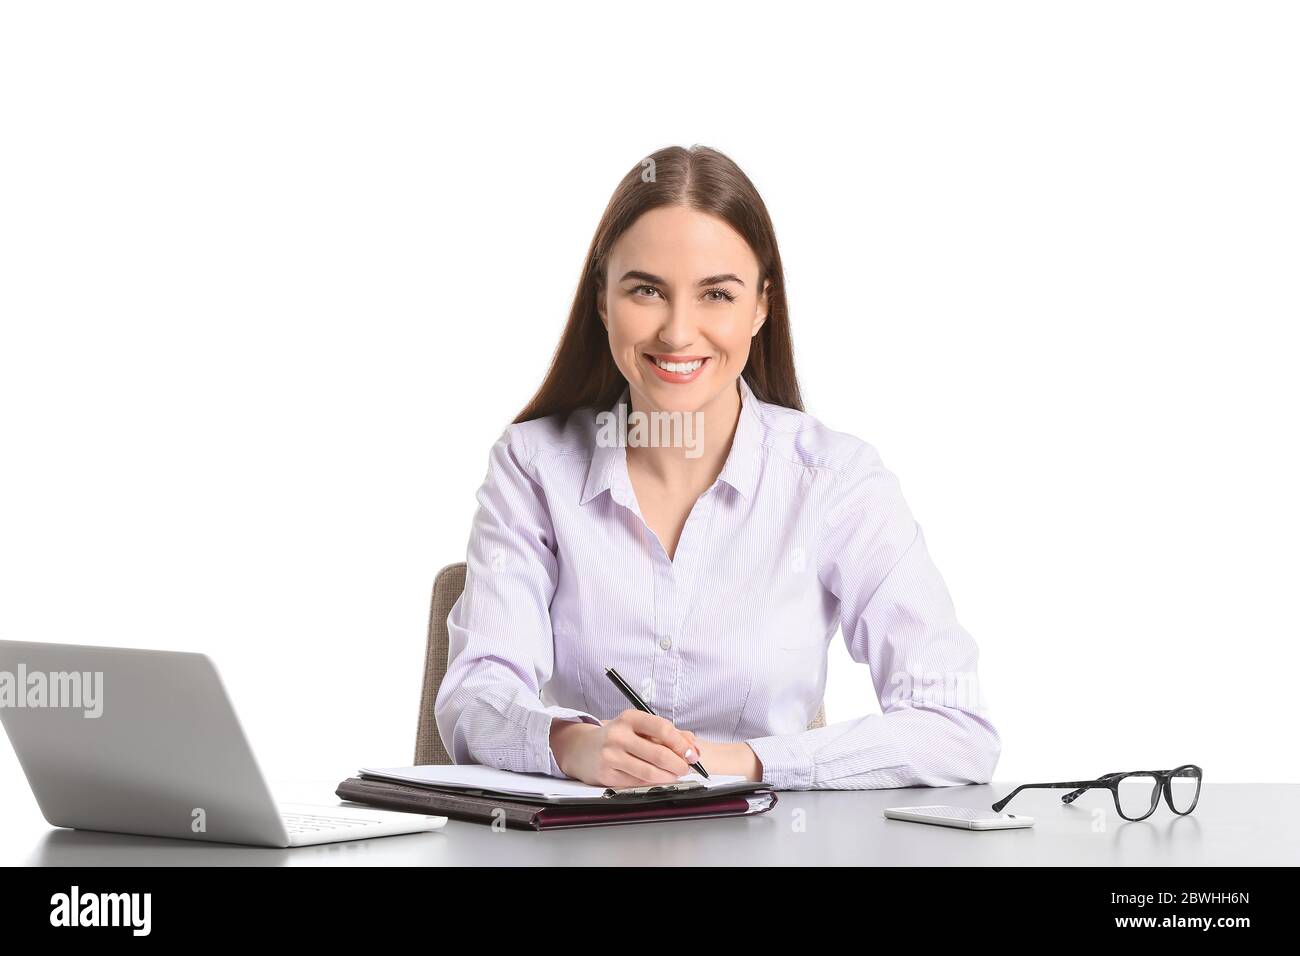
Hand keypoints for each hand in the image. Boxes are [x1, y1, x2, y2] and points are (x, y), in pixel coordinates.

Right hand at [550, 710, 701, 786]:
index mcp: (630, 718)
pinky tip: (656, 779)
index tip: (692, 755)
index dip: (681, 744)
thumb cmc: (618, 737)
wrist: (582, 749)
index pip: (663, 729)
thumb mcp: (640, 727)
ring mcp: (611, 756)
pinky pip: (637, 782)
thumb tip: (693, 747)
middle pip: (659, 754)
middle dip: (679, 764)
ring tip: (674, 775)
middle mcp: (619, 735)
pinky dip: (652, 783)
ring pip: (650, 772)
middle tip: (686, 768)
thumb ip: (668, 734)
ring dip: (668, 777)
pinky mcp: (607, 775)